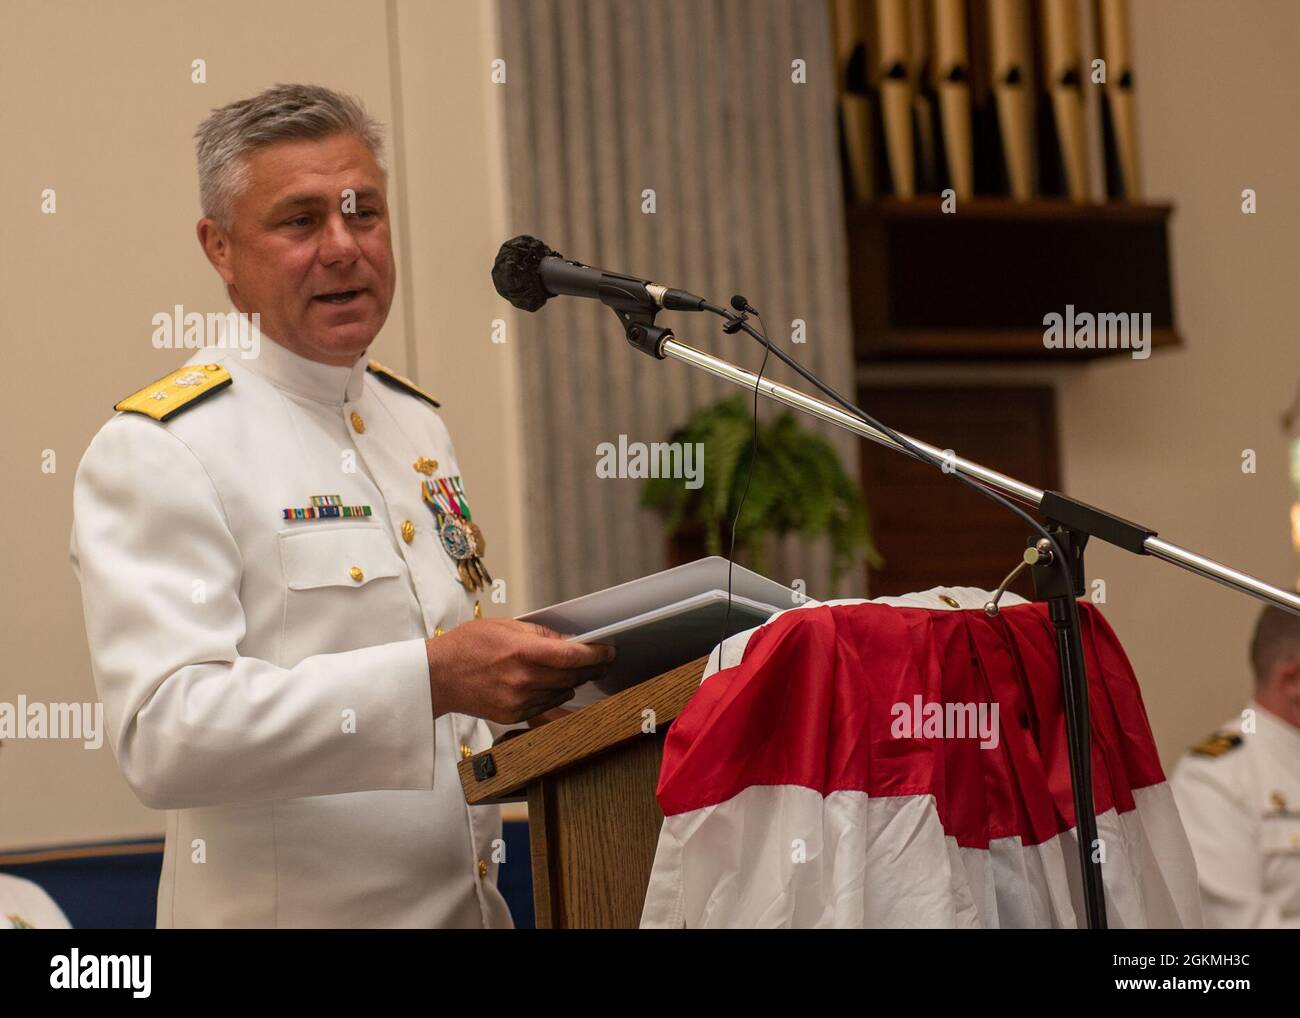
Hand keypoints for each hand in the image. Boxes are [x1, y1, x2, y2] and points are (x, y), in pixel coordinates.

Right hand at [425, 618, 614, 722]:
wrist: (438, 676)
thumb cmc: (467, 645)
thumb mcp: (505, 627)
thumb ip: (541, 635)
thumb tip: (570, 640)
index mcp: (523, 652)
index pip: (573, 656)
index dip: (596, 654)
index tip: (608, 650)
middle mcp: (524, 679)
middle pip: (572, 677)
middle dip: (591, 668)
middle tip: (602, 660)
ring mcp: (519, 700)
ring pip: (562, 693)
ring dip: (574, 682)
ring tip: (579, 671)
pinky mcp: (513, 715)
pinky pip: (545, 706)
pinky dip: (554, 694)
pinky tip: (552, 684)